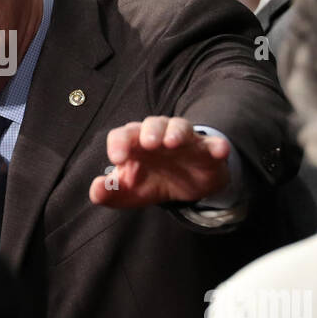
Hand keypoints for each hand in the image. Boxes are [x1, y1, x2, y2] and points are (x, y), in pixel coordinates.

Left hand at [89, 116, 230, 207]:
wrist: (186, 186)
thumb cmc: (151, 181)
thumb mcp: (130, 192)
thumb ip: (110, 192)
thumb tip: (96, 189)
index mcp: (135, 143)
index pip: (123, 135)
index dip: (119, 143)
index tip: (117, 159)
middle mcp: (159, 136)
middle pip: (153, 124)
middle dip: (150, 131)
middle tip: (148, 143)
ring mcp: (184, 141)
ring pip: (180, 127)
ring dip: (177, 132)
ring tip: (173, 142)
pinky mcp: (207, 151)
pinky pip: (213, 144)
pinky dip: (217, 145)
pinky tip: (220, 150)